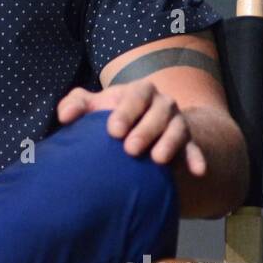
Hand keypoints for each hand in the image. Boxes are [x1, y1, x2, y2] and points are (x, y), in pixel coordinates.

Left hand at [56, 81, 207, 176]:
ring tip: (157, 160)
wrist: (139, 126)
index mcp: (140, 91)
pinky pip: (194, 149)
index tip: (112, 131)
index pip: (136, 96)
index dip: (126, 112)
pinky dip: (196, 159)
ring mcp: (177, 122)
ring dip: (170, 143)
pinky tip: (197, 172)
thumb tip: (65, 117)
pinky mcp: (187, 142)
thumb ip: (76, 105)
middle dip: (146, 130)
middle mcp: (162, 104)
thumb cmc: (110, 115)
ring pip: (178, 129)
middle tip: (130, 149)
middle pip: (159, 113)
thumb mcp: (93, 106)